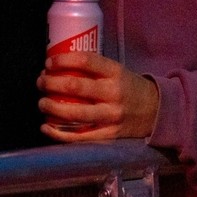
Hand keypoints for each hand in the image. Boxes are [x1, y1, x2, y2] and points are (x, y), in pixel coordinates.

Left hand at [37, 52, 158, 140]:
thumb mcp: (117, 71)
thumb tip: (58, 68)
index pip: (86, 61)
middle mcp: (113, 93)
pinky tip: (46, 127)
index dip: (63, 60)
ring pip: (74, 113)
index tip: (49, 63)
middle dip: (51, 83)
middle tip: (41, 81)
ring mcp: (110, 116)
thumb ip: (94, 69)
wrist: (156, 112)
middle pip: (75, 87)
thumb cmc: (129, 88)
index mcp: (115, 73)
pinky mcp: (108, 135)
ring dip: (51, 107)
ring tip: (42, 103)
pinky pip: (78, 136)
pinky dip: (58, 133)